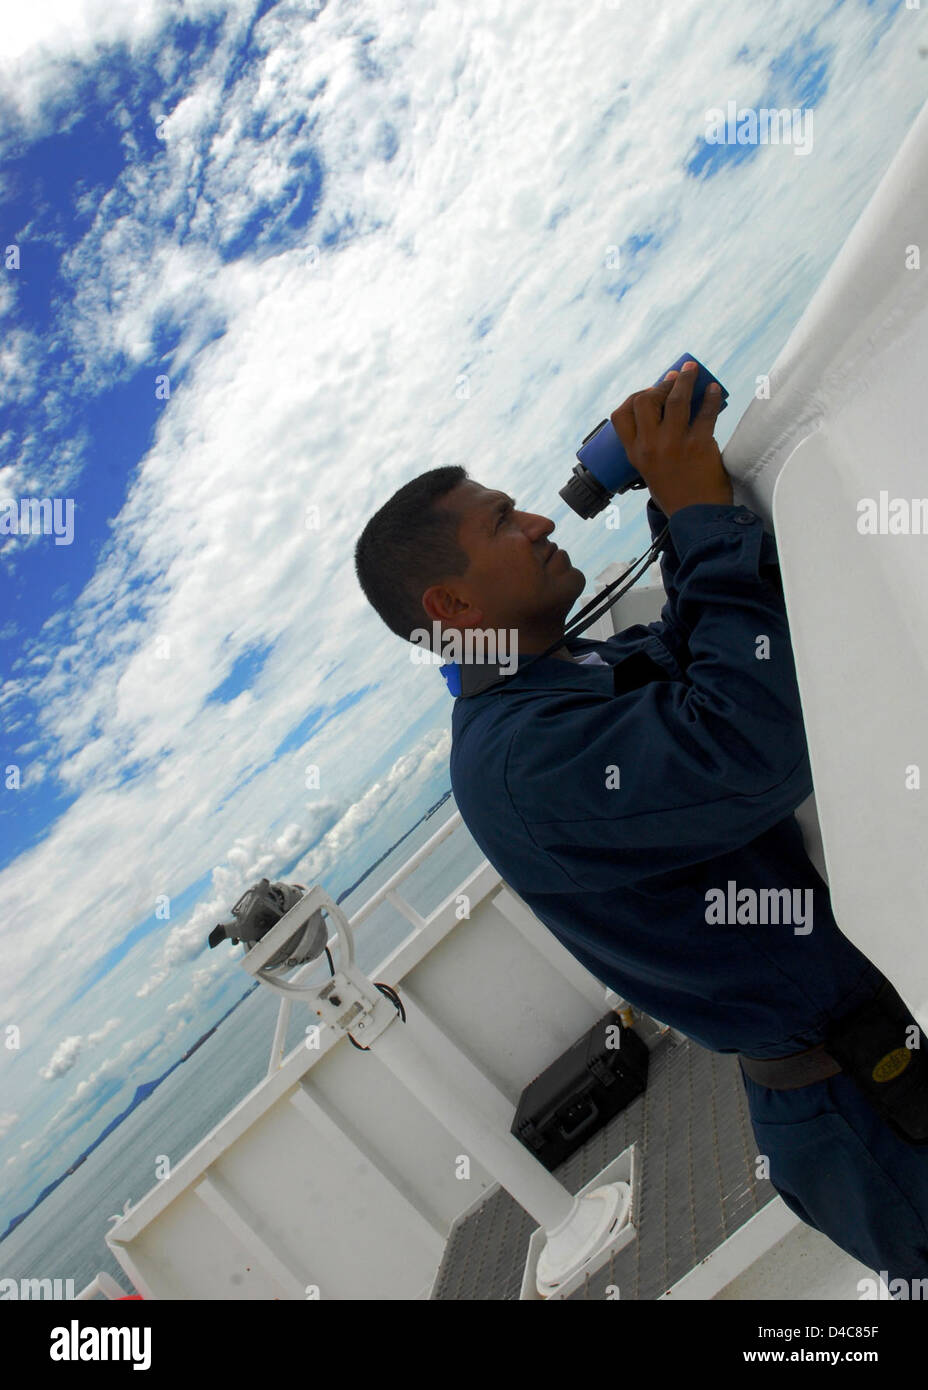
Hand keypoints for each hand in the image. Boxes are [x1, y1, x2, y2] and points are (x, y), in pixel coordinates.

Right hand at [610, 361, 732, 516]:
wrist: (698, 518)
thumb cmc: (676, 496)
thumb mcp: (650, 474)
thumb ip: (651, 450)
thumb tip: (664, 418)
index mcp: (635, 454)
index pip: (620, 416)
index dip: (633, 398)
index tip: (648, 392)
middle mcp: (650, 446)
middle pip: (645, 401)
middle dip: (659, 385)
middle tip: (673, 380)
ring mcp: (675, 444)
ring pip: (676, 400)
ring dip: (685, 380)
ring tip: (692, 371)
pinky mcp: (700, 445)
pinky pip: (705, 413)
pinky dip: (711, 397)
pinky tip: (713, 390)